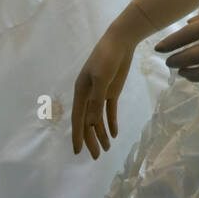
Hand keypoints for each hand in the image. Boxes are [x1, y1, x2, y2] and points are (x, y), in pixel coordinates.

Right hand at [71, 22, 140, 157]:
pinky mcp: (112, 91)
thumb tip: (92, 123)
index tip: (77, 151)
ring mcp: (100, 93)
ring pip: (98, 118)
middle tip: (96, 156)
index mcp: (81, 91)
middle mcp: (88, 95)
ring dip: (102, 133)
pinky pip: (110, 111)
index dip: (78, 135)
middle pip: (88, 122)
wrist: (121, 41)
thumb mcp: (101, 78)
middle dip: (91, 139)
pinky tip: (114, 134)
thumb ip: (97, 101)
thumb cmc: (107, 57)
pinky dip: (111, 122)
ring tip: (106, 149)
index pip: (78, 119)